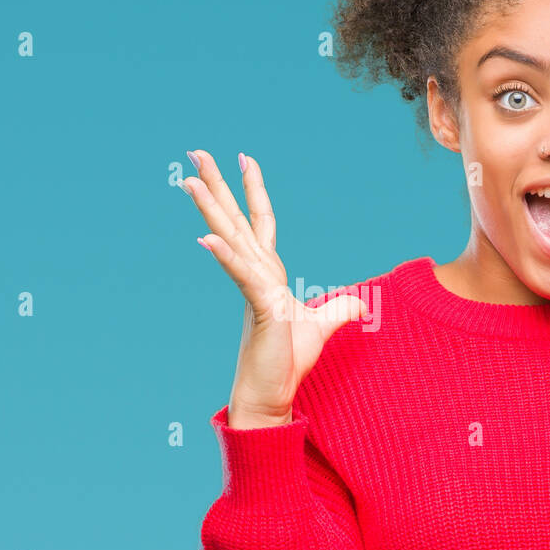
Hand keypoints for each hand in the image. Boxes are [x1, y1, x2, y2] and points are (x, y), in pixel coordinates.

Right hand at [182, 149, 368, 428]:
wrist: (270, 398)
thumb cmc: (287, 364)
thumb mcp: (320, 328)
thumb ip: (338, 310)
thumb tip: (359, 302)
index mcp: (268, 275)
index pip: (261, 224)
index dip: (254, 191)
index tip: (244, 159)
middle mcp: (256, 276)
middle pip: (236, 220)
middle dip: (218, 185)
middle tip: (197, 151)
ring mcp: (254, 290)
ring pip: (230, 240)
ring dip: (210, 209)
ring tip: (189, 180)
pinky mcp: (260, 310)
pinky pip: (241, 276)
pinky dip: (225, 256)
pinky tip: (207, 237)